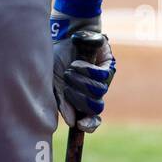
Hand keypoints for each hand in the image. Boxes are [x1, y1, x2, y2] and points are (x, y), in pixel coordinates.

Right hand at [51, 14, 115, 132]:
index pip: (91, 120)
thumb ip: (62, 102)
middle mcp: (93, 93)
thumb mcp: (54, 82)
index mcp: (81, 100)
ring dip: (81, 81)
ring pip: (98, 92)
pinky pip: (102, 77)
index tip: (80, 124)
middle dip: (79, 98)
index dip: (89, 125)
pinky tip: (79, 63)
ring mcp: (103, 81)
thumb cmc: (58, 60)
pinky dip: (88, 71)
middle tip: (67, 85)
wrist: (64, 37)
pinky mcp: (108, 67)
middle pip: (95, 108)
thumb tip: (71, 122)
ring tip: (71, 69)